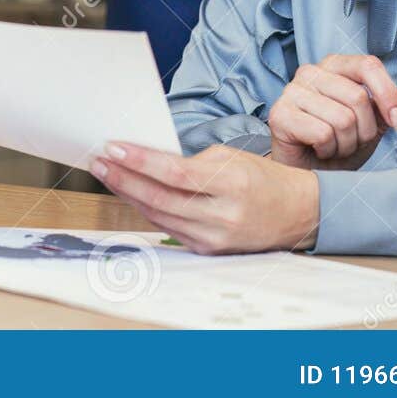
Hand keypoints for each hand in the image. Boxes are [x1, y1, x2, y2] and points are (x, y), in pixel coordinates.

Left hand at [92, 141, 319, 254]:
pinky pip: (168, 227)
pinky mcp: (208, 249)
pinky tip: (131, 193)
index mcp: (232, 185)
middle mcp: (222, 216)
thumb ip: (191, 160)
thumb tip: (146, 159)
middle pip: (160, 198)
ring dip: (128, 193)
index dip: (139, 162)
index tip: (113, 147)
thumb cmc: (263, 179)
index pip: (175, 173)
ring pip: (159, 215)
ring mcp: (214, 238)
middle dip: (123, 178)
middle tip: (100, 160)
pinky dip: (146, 208)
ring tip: (108, 173)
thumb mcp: (231, 157)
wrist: (297, 213)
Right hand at [268, 54, 396, 170]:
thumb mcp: (373, 125)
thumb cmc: (339, 144)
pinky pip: (322, 133)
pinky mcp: (280, 115)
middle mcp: (310, 72)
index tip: (396, 123)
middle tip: (352, 141)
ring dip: (346, 144)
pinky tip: (319, 150)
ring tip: (335, 147)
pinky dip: (329, 150)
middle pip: (357, 97)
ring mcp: (291, 91)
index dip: (388, 95)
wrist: (308, 174)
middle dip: (365, 130)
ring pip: (342, 119)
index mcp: (334, 66)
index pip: (368, 65)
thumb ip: (392, 108)